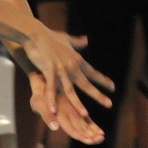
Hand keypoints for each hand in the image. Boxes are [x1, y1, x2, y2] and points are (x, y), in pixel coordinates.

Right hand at [10, 25, 111, 144]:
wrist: (35, 33)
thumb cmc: (48, 35)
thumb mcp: (66, 38)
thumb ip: (76, 42)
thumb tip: (86, 40)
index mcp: (76, 59)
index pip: (92, 72)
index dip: (102, 80)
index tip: (112, 87)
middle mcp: (71, 66)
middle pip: (86, 83)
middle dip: (98, 95)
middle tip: (109, 104)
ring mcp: (60, 69)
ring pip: (70, 89)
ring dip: (77, 103)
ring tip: (85, 114)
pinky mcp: (48, 70)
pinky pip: (51, 88)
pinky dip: (52, 99)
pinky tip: (53, 110)